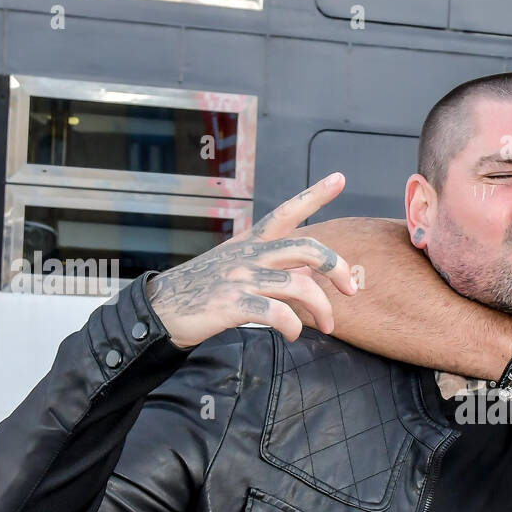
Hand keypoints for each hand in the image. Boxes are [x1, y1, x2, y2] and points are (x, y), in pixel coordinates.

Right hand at [147, 172, 358, 348]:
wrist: (160, 310)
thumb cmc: (204, 290)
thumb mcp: (237, 268)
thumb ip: (274, 267)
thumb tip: (309, 272)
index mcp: (251, 242)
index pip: (286, 212)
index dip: (315, 194)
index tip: (339, 177)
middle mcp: (249, 255)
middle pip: (306, 249)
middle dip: (336, 268)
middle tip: (351, 291)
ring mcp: (240, 278)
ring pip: (299, 285)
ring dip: (322, 309)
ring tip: (326, 325)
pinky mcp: (232, 303)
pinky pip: (276, 313)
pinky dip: (292, 327)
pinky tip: (293, 334)